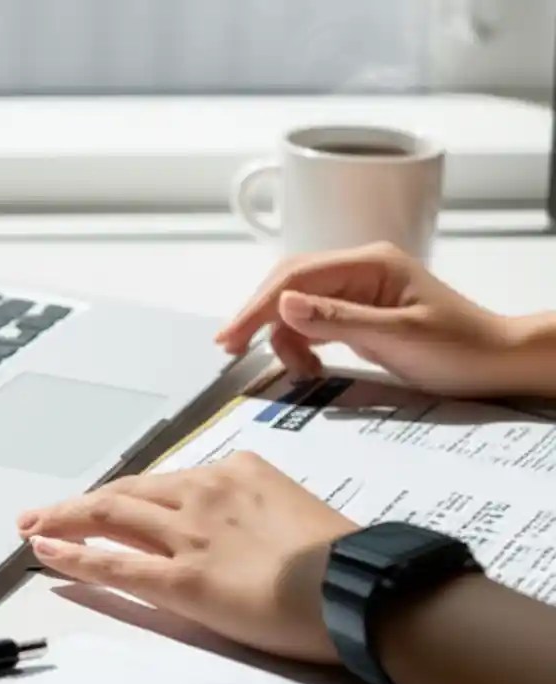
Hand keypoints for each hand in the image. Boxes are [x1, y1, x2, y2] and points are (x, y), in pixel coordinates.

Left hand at [18, 452, 358, 663]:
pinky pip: (116, 562)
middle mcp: (205, 493)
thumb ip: (257, 506)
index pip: (164, 481)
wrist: (363, 586)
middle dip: (79, 502)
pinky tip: (47, 551)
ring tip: (32, 527)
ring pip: (110, 516)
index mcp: (235, 473)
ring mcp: (190, 534)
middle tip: (42, 511)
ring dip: (64, 520)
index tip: (101, 501)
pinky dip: (74, 555)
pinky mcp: (183, 576)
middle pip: (126, 491)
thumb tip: (243, 520)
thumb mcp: (296, 509)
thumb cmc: (345, 557)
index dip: (123, 492)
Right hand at [215, 242, 517, 397]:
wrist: (500, 364)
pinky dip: (301, 343)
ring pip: (297, 304)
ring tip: (299, 371)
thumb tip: (282, 304)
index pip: (296, 277)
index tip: (231, 338)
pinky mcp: (359, 313)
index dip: (258, 307)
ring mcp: (358, 291)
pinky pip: (314, 321)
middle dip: (260, 317)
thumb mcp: (397, 337)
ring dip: (285, 337)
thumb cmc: (459, 350)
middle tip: (234, 350)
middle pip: (289, 283)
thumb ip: (337, 320)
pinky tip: (310, 366)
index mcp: (369, 264)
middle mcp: (359, 270)